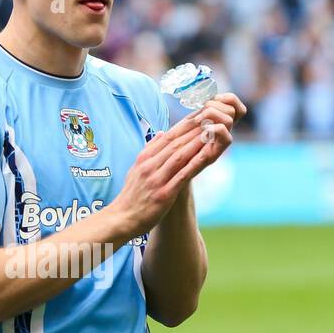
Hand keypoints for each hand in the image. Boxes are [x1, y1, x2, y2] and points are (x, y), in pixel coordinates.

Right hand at [110, 93, 243, 237]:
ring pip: (180, 155)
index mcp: (144, 158)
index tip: (200, 113)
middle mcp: (150, 165)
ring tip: (212, 130)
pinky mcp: (164, 194)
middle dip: (194, 128)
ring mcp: (156, 179)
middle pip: (175, 142)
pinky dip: (196, 163)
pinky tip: (208, 155)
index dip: (185, 124)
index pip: (167, 136)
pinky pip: (183, 176)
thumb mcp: (136, 169)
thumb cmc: (131, 196)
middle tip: (211, 115)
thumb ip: (150, 151)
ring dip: (197, 142)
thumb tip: (163, 133)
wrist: (120, 219)